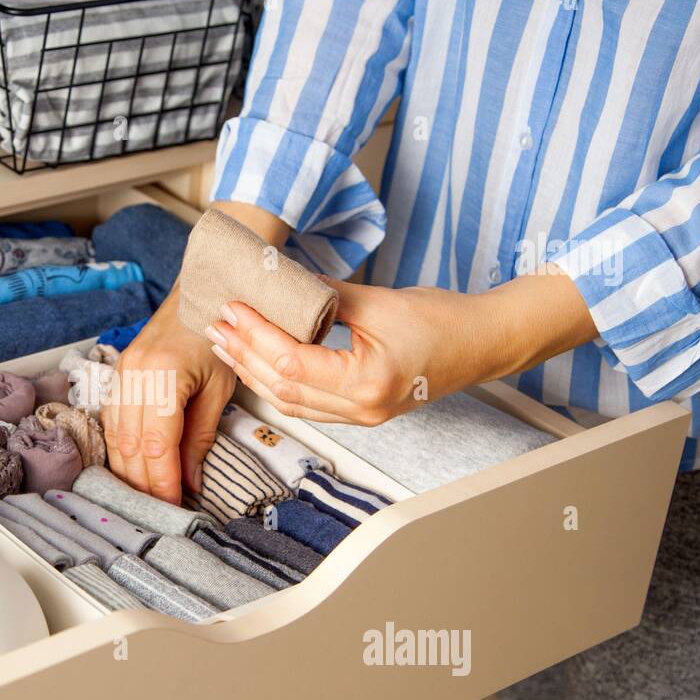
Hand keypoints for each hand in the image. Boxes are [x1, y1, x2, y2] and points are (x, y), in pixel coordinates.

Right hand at [101, 288, 236, 502]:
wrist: (200, 290)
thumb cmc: (218, 333)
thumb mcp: (219, 388)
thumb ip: (201, 436)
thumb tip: (191, 482)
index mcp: (163, 376)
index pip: (157, 445)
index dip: (163, 482)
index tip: (174, 509)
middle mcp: (134, 375)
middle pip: (131, 447)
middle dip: (143, 485)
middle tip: (158, 514)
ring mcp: (121, 374)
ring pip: (115, 438)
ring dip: (128, 473)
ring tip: (143, 500)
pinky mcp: (117, 376)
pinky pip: (111, 423)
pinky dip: (120, 451)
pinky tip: (129, 470)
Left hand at [204, 265, 596, 424]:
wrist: (483, 343)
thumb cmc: (443, 320)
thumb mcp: (380, 300)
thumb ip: (325, 296)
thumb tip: (279, 282)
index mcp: (367, 383)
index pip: (291, 362)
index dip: (256, 334)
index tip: (233, 307)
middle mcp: (362, 409)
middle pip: (282, 388)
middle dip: (243, 354)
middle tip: (216, 323)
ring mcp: (360, 416)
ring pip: (289, 401)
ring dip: (253, 371)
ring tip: (225, 341)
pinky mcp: (359, 411)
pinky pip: (305, 403)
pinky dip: (276, 381)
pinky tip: (257, 359)